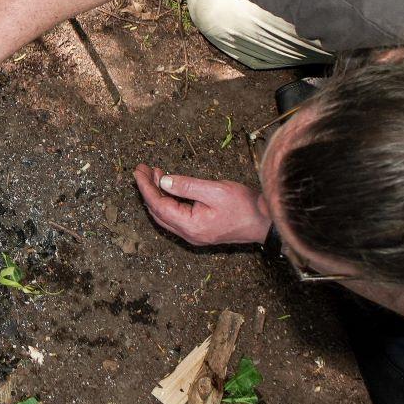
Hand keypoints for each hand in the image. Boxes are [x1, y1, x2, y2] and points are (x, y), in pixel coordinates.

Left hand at [134, 165, 271, 246]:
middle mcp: (188, 234)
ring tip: (155, 174)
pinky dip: (169, 201)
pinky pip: (175, 216)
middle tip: (143, 170)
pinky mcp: (199, 230)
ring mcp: (194, 234)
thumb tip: (163, 181)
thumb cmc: (244, 206)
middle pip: (158, 212)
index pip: (159, 205)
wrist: (265, 222)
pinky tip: (169, 187)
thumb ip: (187, 185)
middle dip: (148, 190)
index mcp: (190, 226)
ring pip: (166, 215)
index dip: (146, 187)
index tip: (139, 171)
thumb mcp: (214, 190)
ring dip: (158, 194)